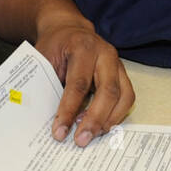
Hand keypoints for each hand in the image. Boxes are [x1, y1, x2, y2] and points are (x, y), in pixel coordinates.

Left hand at [35, 21, 133, 147]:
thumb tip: (45, 118)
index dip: (69, 110)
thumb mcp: (43, 59)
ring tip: (92, 135)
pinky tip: (101, 126)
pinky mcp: (122, 73)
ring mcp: (117, 63)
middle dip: (94, 119)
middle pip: (108, 90)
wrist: (68, 29)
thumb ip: (46, 84)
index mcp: (83, 46)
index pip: (78, 83)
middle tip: (81, 140)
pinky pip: (127, 97)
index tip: (60, 131)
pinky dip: (116, 115)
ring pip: (123, 95)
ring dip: (109, 120)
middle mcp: (105, 53)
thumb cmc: (54, 45)